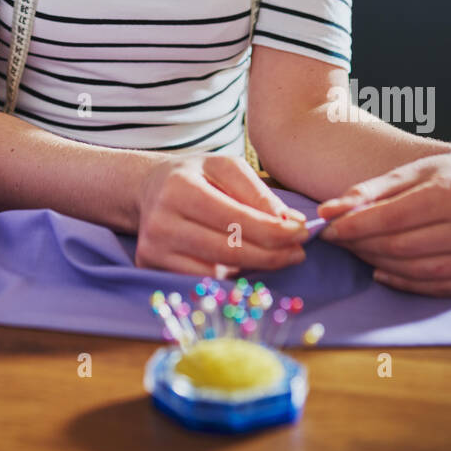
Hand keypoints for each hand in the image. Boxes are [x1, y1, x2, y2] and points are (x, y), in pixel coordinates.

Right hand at [135, 153, 309, 275]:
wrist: (148, 188)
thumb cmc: (196, 176)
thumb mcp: (226, 168)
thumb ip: (258, 193)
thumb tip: (292, 223)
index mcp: (181, 188)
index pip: (236, 218)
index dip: (274, 230)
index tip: (302, 232)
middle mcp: (162, 220)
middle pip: (229, 250)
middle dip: (272, 254)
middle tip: (299, 252)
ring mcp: (153, 248)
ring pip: (217, 273)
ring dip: (256, 269)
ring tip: (279, 257)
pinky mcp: (150, 267)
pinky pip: (202, 282)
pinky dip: (230, 278)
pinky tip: (248, 266)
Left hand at [318, 147, 450, 296]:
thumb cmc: (442, 175)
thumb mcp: (407, 173)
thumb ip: (366, 192)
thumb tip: (325, 212)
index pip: (392, 218)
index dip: (355, 226)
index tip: (328, 228)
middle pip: (400, 246)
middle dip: (361, 244)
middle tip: (337, 239)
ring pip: (414, 270)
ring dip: (376, 263)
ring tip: (356, 250)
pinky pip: (433, 287)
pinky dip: (401, 281)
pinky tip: (379, 270)